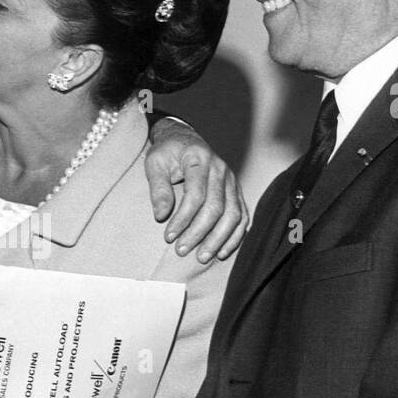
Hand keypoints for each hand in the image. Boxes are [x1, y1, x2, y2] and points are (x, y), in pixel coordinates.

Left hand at [143, 118, 248, 262]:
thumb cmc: (168, 152)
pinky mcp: (236, 191)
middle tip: (181, 250)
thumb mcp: (155, 163)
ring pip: (233, 214)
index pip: (196, 194)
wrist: (184, 140)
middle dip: (199, 233)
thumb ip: (158, 188)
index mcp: (199, 159)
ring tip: (202, 256)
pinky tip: (222, 252)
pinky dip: (234, 236)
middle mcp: (220, 170)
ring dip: (218, 239)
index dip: (183, 219)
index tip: (168, 237)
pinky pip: (242, 216)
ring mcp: (231, 181)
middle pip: (216, 207)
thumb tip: (161, 216)